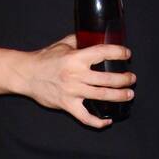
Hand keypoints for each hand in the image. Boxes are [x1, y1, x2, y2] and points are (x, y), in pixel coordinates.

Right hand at [21, 34, 135, 127]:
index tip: (127, 54)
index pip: (103, 52)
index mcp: (76, 58)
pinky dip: (97, 121)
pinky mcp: (67, 105)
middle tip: (131, 78)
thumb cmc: (44, 59)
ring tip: (129, 94)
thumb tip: (93, 36)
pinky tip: (107, 121)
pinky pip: (85, 117)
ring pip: (102, 96)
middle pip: (107, 78)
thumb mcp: (62, 44)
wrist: (26, 74)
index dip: (118, 53)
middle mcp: (76, 75)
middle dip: (124, 79)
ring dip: (119, 96)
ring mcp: (72, 91)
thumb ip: (78, 40)